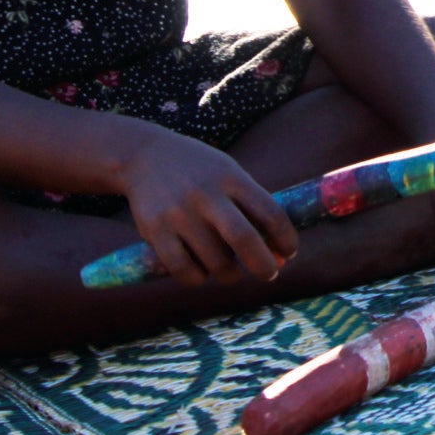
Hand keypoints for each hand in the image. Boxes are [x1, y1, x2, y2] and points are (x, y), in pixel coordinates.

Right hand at [116, 129, 298, 286]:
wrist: (145, 156)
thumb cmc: (200, 171)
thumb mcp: (229, 174)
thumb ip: (251, 207)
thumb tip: (276, 251)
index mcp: (232, 178)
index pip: (270, 212)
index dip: (286, 238)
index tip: (289, 252)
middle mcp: (207, 195)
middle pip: (243, 238)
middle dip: (263, 264)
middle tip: (269, 274)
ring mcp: (179, 213)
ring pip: (213, 260)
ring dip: (229, 274)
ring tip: (230, 272)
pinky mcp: (154, 229)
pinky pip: (181, 268)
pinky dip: (196, 278)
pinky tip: (202, 274)